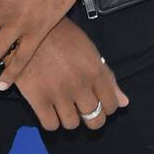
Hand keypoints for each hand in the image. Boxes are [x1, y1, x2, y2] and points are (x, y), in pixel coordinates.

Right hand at [13, 17, 129, 130]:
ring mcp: (59, 93)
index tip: (98, 103)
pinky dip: (51, 121)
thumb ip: (107, 77)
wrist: (29, 27)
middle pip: (95, 120)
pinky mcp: (38, 98)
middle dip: (91, 118)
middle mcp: (80, 85)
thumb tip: (125, 103)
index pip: (111, 106)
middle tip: (81, 110)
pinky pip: (51, 125)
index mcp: (95, 71)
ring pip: (72, 125)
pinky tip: (49, 109)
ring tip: (63, 106)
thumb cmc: (62, 36)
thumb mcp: (89, 51)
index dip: (106, 108)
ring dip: (69, 119)